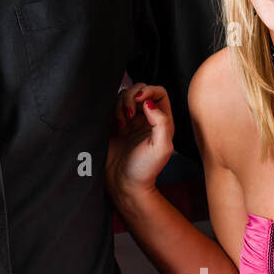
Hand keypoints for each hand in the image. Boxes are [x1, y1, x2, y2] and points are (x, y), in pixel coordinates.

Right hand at [106, 83, 174, 199]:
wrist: (123, 184)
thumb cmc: (144, 170)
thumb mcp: (162, 147)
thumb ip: (162, 122)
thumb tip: (148, 102)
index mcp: (162, 121)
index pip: (158, 92)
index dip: (148, 90)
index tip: (139, 101)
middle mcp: (146, 117)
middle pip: (139, 90)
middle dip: (131, 97)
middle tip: (129, 115)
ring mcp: (129, 120)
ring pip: (123, 96)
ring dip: (120, 105)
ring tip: (121, 125)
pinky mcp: (113, 124)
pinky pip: (110, 106)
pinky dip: (110, 111)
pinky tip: (114, 127)